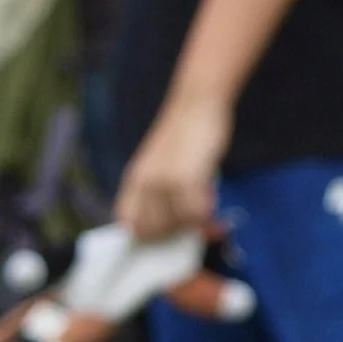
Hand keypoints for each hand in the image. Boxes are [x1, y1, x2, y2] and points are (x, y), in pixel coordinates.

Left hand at [114, 94, 231, 243]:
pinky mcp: (187, 178)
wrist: (196, 104)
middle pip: (152, 230)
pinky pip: (196, 213)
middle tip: (197, 230)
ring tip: (210, 219)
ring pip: (176, 225)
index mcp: (135, 179)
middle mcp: (145, 182)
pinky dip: (207, 217)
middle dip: (175, 236)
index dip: (145, 235)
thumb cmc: (184, 135)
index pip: (127, 222)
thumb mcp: (161, 163)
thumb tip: (172, 225)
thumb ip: (159, 190)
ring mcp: (164, 181)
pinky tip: (215, 205)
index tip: (166, 237)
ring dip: (195, 227)